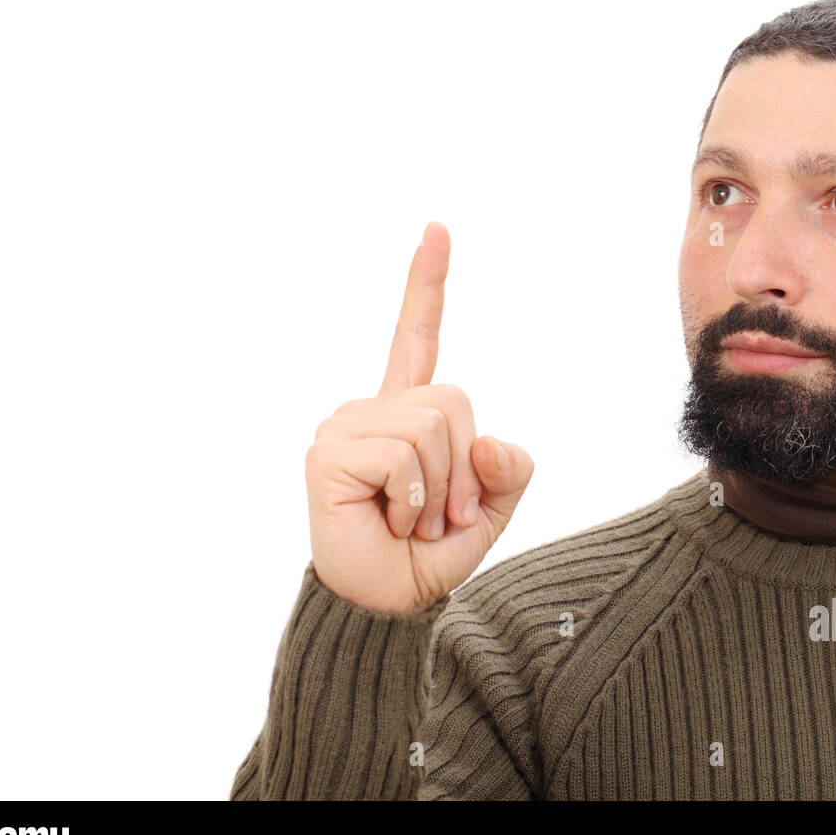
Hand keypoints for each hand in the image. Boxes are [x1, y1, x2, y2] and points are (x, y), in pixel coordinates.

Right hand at [304, 222, 534, 613]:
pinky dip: (412, 502)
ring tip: (411, 522)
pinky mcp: (327, 453)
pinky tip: (387, 521)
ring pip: (432, 426)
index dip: (427, 285)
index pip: (419, 338)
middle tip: (438, 516)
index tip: (437, 228)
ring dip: (439, 491)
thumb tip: (490, 444)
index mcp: (408, 413)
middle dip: (464, 468)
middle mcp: (372, 410)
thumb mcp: (490, 510)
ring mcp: (345, 427)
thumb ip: (508, 471)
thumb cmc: (429, 556)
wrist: (386, 605)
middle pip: (452, 398)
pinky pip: (402, 457)